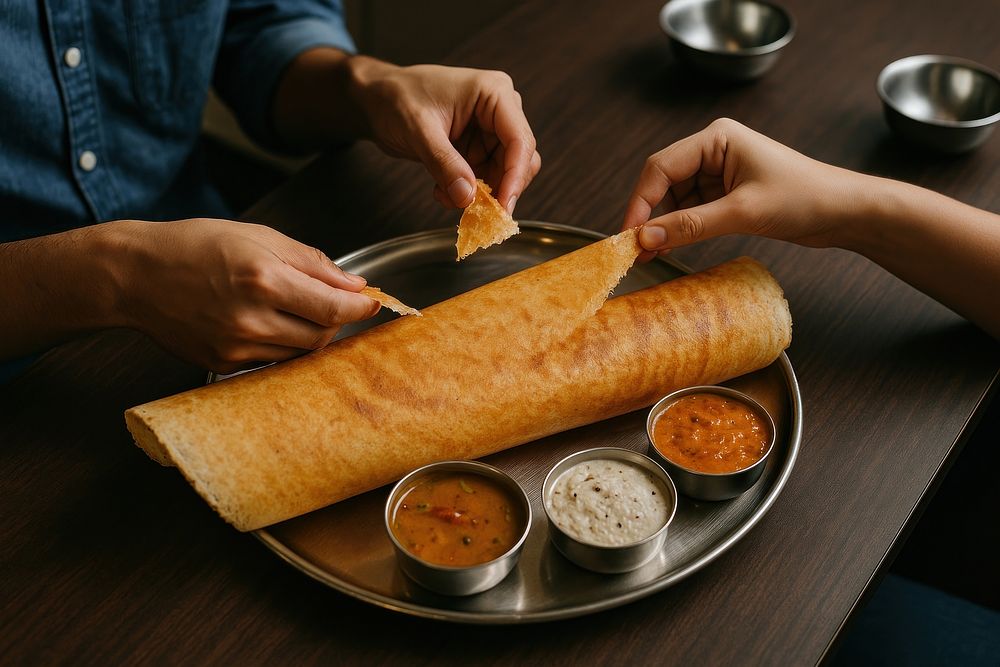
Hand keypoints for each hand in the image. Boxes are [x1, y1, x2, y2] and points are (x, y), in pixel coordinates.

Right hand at [116, 219, 378, 372]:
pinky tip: (272, 325)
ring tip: (299, 310)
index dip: (361, 308)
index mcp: (264, 279)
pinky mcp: (224, 364)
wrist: (134, 275)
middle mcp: (252, 318)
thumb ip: (311, 262)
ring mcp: (237, 347)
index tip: (373, 303)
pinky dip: (284, 345)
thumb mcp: (257, 237)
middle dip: (338, 320)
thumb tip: (353, 283)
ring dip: (313, 334)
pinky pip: (273, 361)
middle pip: (323, 335)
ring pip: (301, 353)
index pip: (334, 308)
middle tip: (335, 303)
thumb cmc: (193, 246)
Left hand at [349, 57, 540, 212]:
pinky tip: (443, 191)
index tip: (502, 205)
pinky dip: (468, 192)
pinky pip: (485, 179)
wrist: (376, 100)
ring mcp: (489, 130)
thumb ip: (444, 164)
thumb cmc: (395, 98)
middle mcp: (499, 110)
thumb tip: (467, 197)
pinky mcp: (478, 148)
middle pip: (519, 160)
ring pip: (504, 174)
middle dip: (498, 188)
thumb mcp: (418, 130)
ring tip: (447, 197)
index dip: (515, 176)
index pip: (519, 139)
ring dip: (480, 194)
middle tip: (476, 212)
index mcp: (493, 93)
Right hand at [622, 118, 862, 259]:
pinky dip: (680, 229)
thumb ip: (691, 226)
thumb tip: (645, 238)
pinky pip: (692, 210)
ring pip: (675, 199)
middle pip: (663, 182)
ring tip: (653, 253)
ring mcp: (719, 172)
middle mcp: (714, 150)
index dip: (640, 202)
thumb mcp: (743, 213)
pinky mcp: (726, 193)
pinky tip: (671, 246)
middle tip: (635, 249)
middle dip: (649, 215)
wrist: (845, 211)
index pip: (661, 167)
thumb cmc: (805, 198)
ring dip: (664, 225)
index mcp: (716, 138)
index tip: (628, 235)